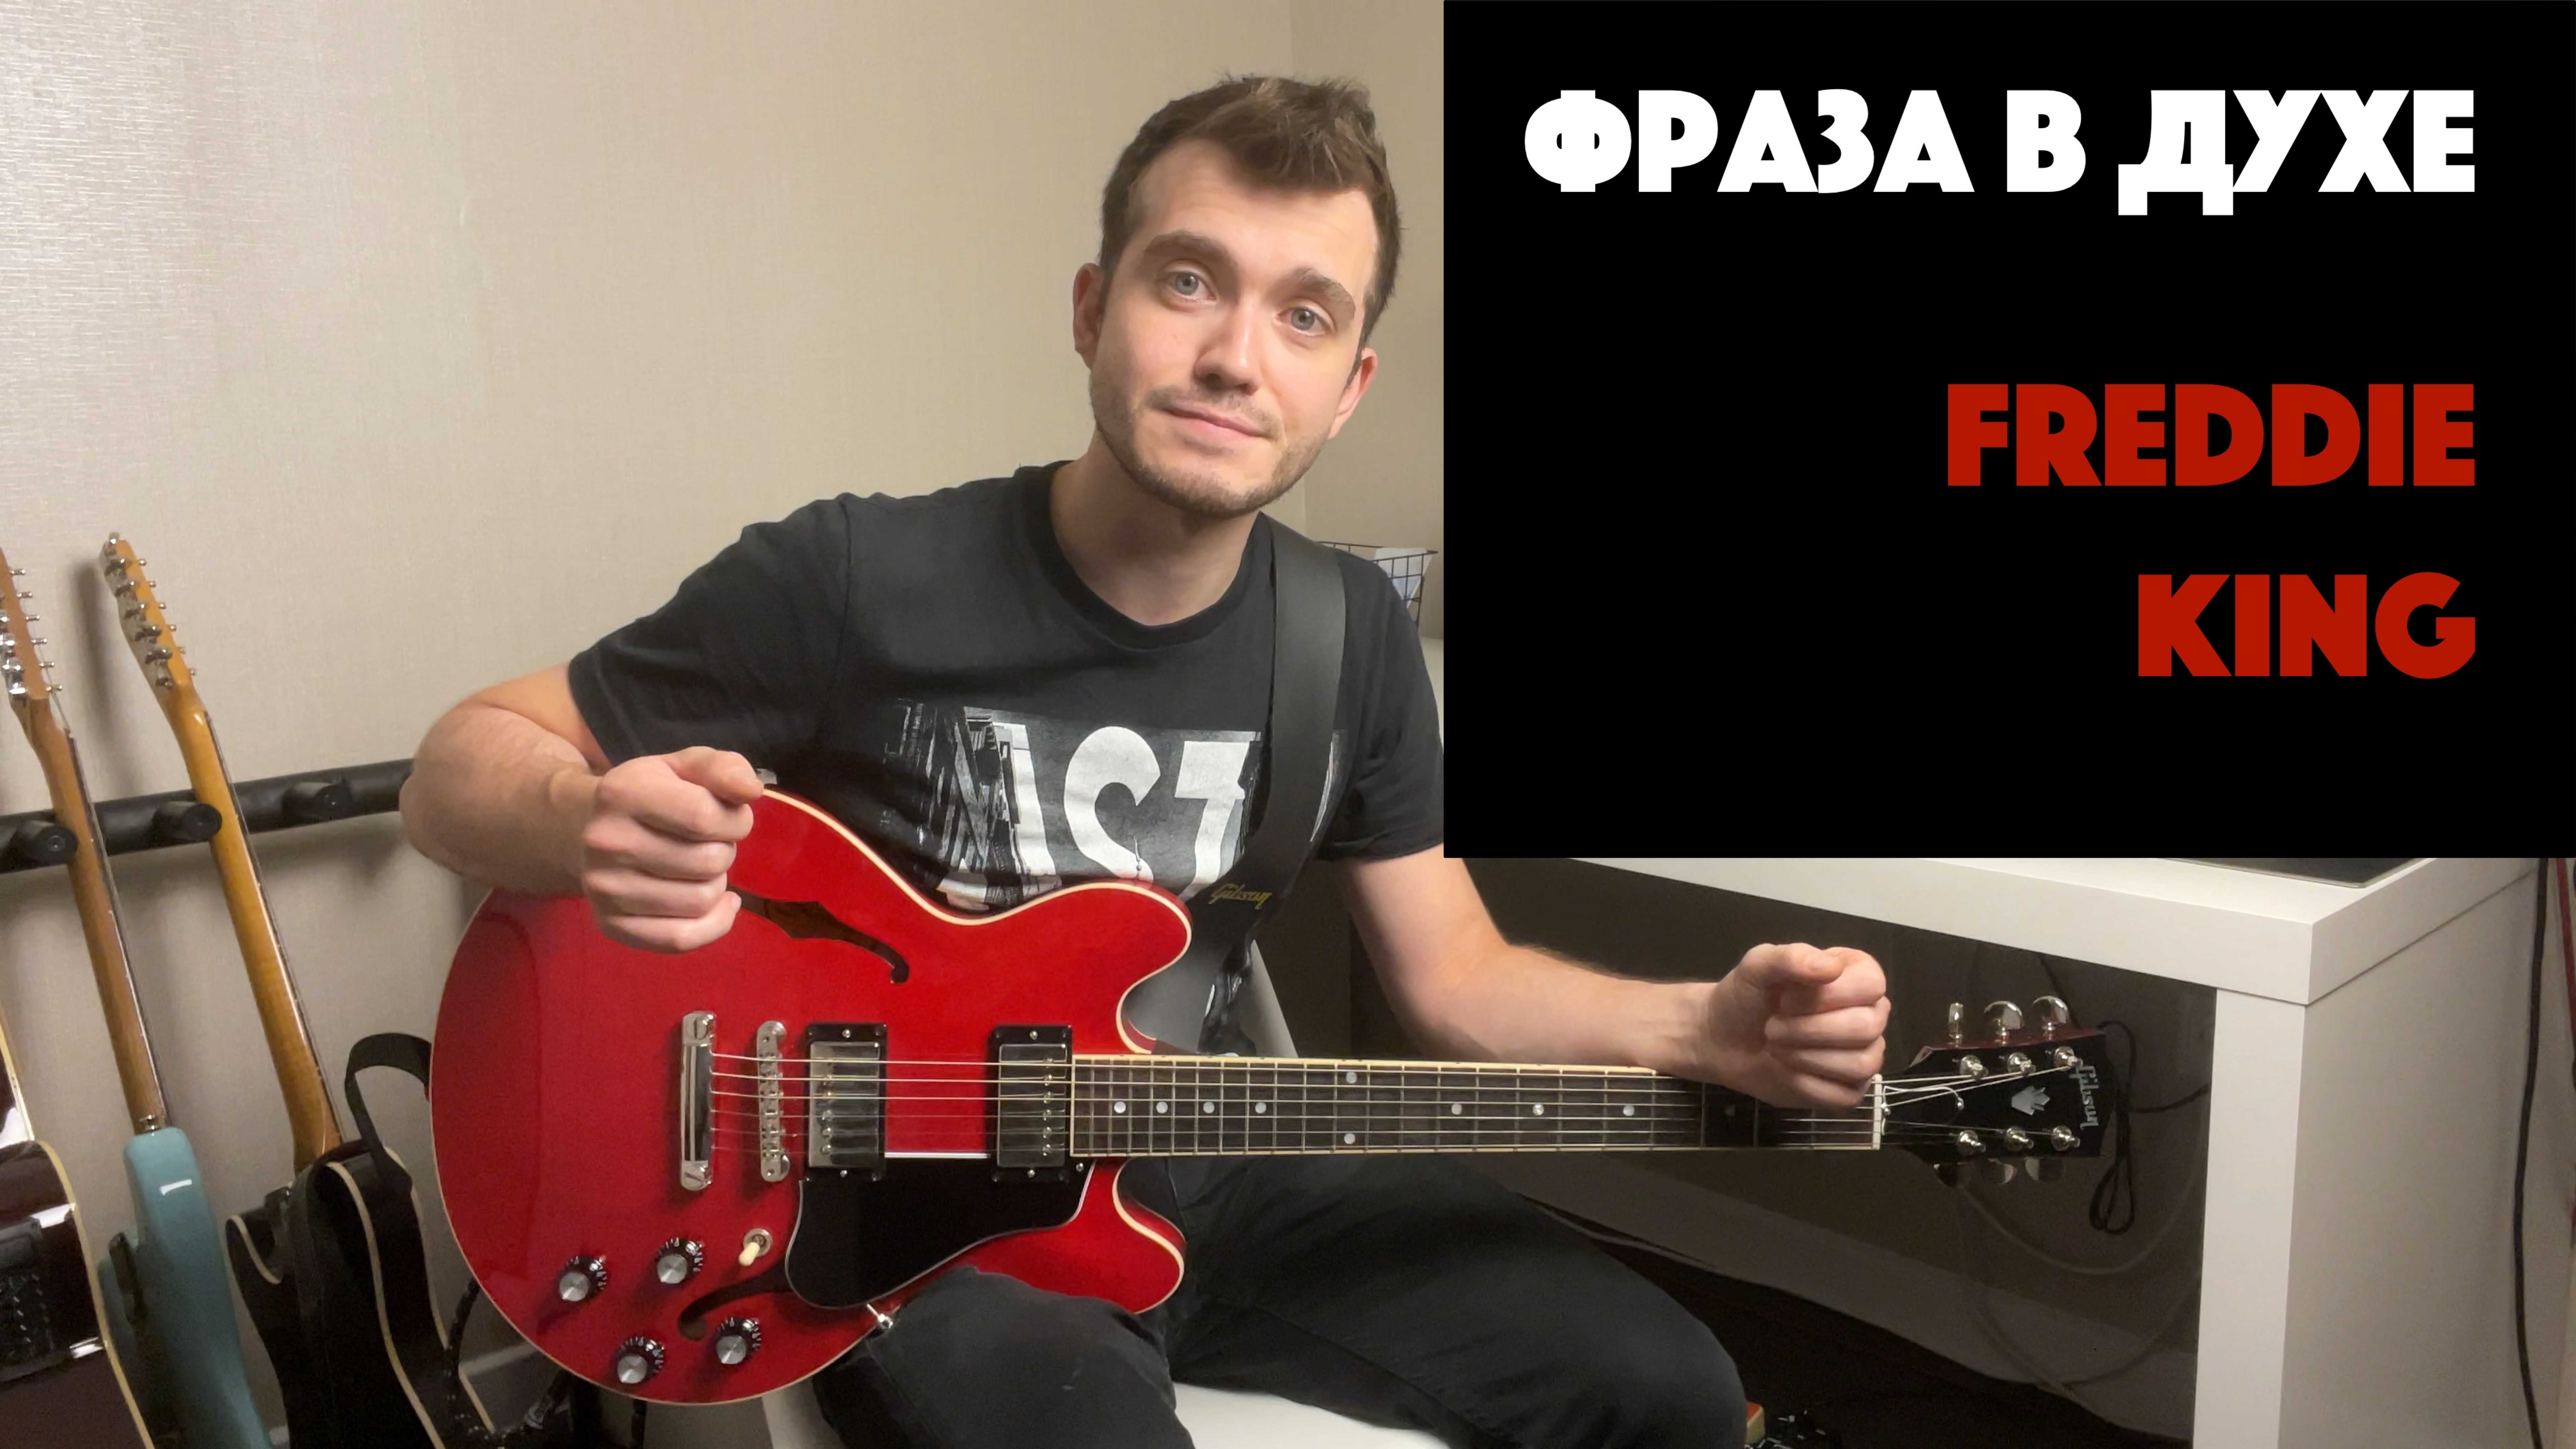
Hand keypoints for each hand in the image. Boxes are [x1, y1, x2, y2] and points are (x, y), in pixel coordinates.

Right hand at [576, 746, 765, 952]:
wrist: (590, 829)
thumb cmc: (653, 794)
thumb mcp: (687, 767)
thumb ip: (725, 768)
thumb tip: (751, 790)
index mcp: (624, 792)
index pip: (705, 817)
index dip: (735, 821)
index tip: (730, 819)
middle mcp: (607, 842)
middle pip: (708, 862)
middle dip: (724, 852)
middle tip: (708, 843)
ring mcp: (604, 888)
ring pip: (700, 901)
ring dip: (716, 884)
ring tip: (699, 867)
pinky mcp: (611, 924)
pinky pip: (681, 939)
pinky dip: (712, 925)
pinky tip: (716, 905)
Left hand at [1696, 943, 1889, 1107]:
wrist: (1724, 1039)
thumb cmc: (1747, 997)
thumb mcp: (1758, 966)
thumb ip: (1792, 957)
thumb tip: (1832, 967)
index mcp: (1856, 975)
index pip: (1871, 985)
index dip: (1828, 996)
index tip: (1786, 1000)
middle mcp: (1869, 1013)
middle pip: (1866, 1027)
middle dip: (1808, 1030)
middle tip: (1772, 1028)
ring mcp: (1864, 1053)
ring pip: (1862, 1064)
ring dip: (1806, 1057)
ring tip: (1777, 1046)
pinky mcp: (1849, 1089)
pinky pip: (1847, 1096)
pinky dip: (1808, 1085)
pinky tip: (1787, 1070)